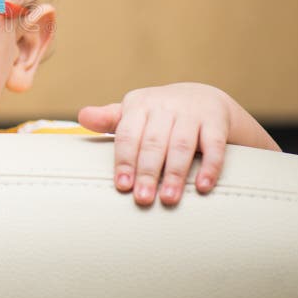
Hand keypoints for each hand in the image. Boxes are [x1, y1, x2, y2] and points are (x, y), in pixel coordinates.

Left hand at [77, 82, 278, 205]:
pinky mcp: (216, 121)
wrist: (204, 98)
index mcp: (139, 104)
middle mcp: (164, 105)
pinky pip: (213, 145)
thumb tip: (82, 117)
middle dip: (147, 172)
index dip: (124, 160)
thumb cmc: (159, 114)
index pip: (127, 134)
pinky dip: (210, 166)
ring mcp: (191, 112)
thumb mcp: (134, 113)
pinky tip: (202, 187)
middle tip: (142, 199)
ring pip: (181, 145)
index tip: (122, 186)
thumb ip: (109, 119)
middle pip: (152, 142)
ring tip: (168, 199)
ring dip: (174, 173)